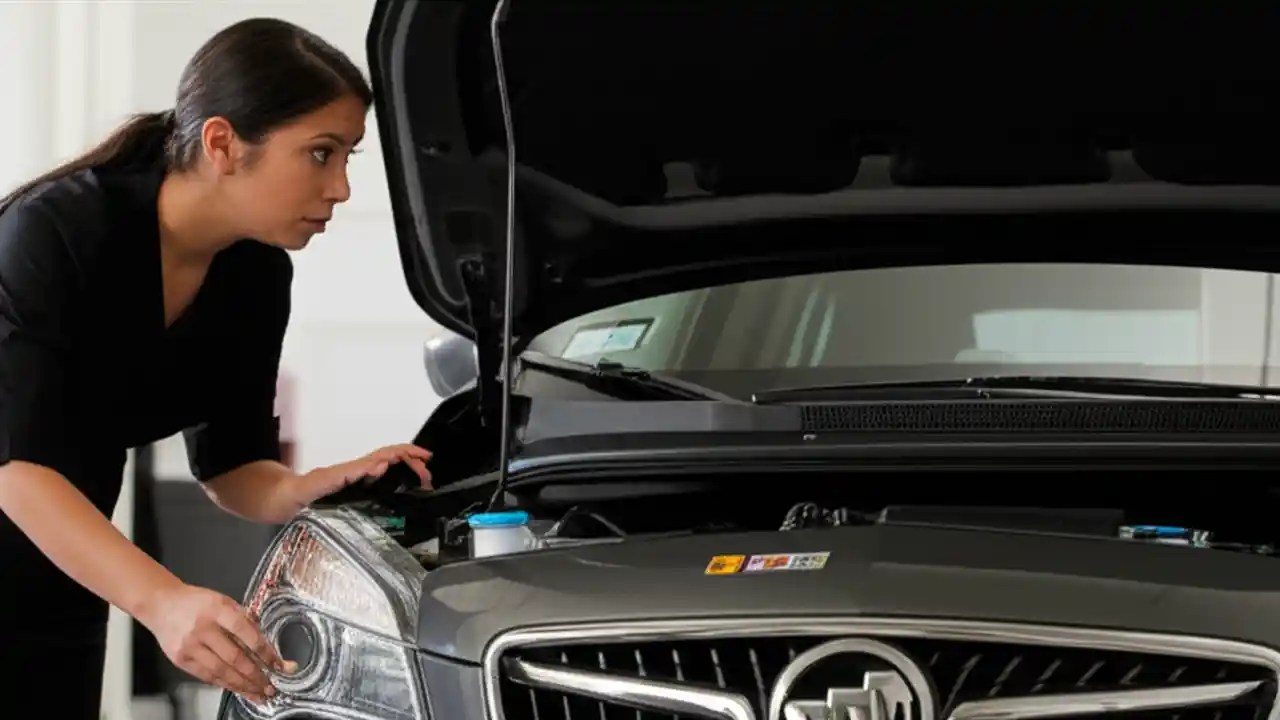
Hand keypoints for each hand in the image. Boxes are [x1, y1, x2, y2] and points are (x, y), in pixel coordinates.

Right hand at [139, 582, 295, 703]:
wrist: (161, 604)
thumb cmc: (196, 602)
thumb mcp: (223, 601)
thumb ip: (243, 619)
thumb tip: (264, 642)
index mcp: (218, 609)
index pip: (247, 633)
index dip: (265, 651)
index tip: (278, 664)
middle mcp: (203, 629)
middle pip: (235, 657)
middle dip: (255, 675)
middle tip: (270, 687)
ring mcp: (190, 646)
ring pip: (221, 671)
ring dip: (242, 685)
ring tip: (257, 693)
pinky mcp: (180, 659)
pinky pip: (206, 676)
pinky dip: (224, 684)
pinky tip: (237, 688)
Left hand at [298, 443, 432, 505]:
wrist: (272, 500)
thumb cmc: (288, 497)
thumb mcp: (308, 488)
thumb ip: (334, 479)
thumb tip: (374, 467)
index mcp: (346, 472)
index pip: (380, 457)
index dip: (401, 456)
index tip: (421, 461)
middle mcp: (351, 473)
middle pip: (386, 459)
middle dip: (410, 461)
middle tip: (429, 476)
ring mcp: (351, 481)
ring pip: (385, 467)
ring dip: (407, 468)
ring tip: (425, 479)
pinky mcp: (349, 490)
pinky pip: (378, 479)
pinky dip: (396, 478)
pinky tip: (404, 488)